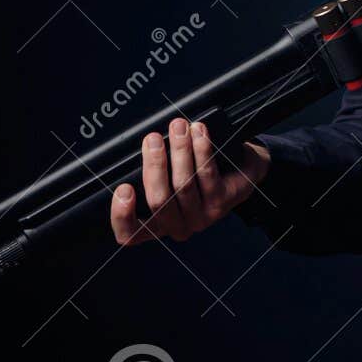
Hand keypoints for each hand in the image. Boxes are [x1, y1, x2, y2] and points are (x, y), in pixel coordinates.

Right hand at [109, 117, 269, 245]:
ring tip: (178, 127)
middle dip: (154, 165)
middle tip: (152, 138)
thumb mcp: (167, 177)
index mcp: (158, 224)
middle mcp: (179, 227)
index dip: (122, 215)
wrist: (240, 169)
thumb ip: (150, 172)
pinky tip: (199, 133)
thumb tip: (139, 148)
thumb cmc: (195, 173)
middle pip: (159, 201)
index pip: (131, 234)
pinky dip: (201, 150)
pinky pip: (208, 174)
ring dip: (179, 151)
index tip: (123, 188)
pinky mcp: (223, 202)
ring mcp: (203, 217)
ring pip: (184, 185)